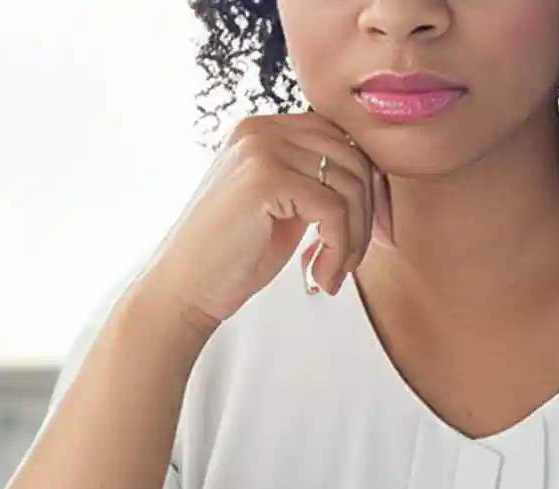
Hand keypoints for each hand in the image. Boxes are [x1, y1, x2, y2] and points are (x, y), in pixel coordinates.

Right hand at [143, 112, 384, 333]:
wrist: (183, 289)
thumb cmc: (232, 256)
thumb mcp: (284, 207)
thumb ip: (317, 182)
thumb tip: (375, 183)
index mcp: (265, 129)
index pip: (343, 139)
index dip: (369, 186)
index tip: (373, 230)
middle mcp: (261, 129)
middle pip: (354, 158)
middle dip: (367, 215)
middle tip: (352, 260)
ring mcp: (261, 149)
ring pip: (349, 186)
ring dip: (353, 240)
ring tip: (332, 272)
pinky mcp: (263, 179)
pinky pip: (333, 209)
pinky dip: (338, 249)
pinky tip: (319, 275)